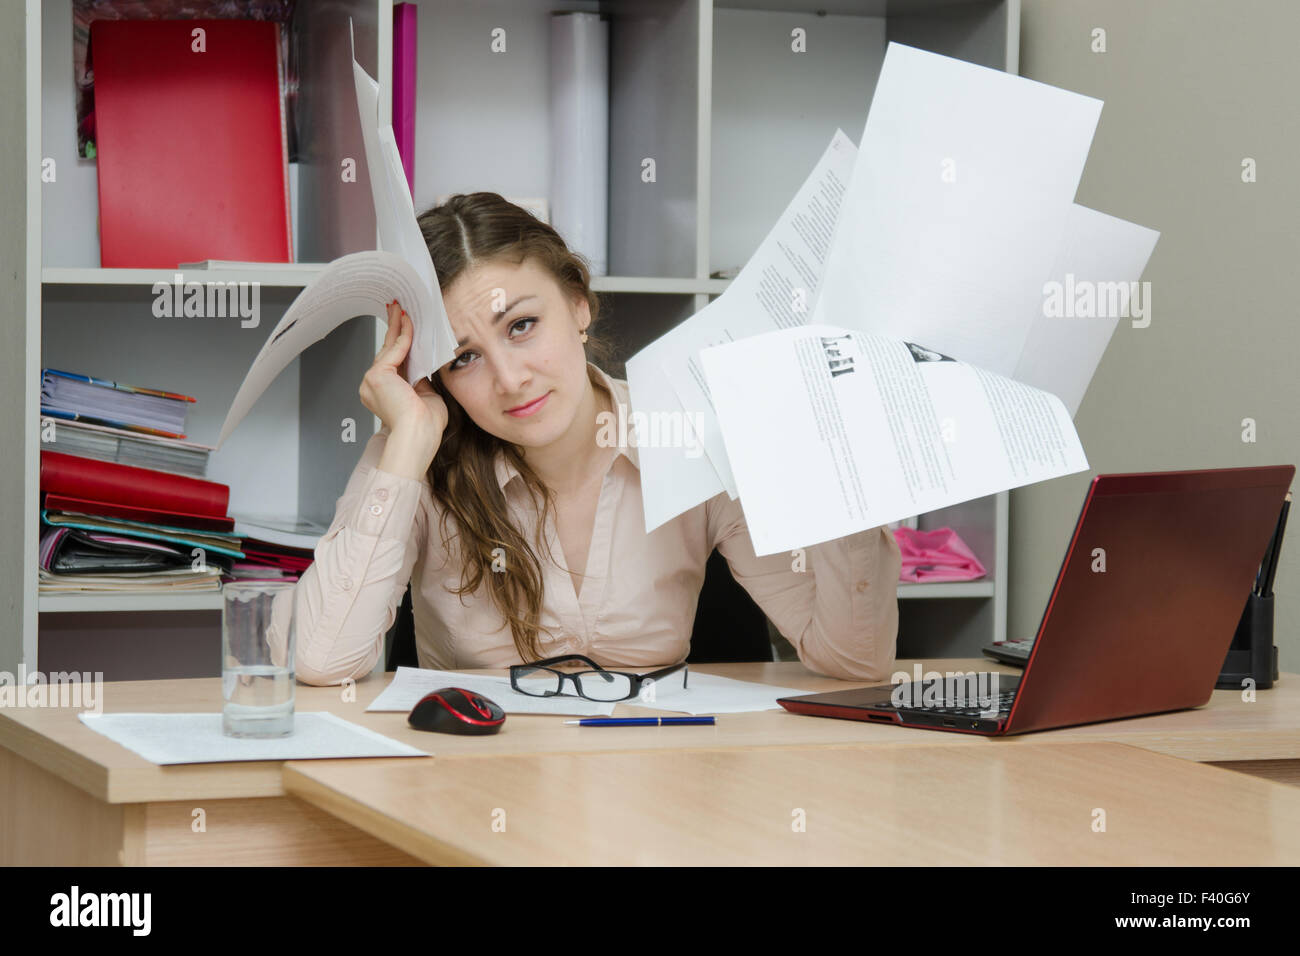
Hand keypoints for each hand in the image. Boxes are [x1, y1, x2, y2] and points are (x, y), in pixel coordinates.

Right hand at [360, 300, 447, 452]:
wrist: (417, 437)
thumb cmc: (425, 427)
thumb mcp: (427, 397)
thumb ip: (422, 380)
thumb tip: (423, 363)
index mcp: (385, 394)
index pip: (394, 364)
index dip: (401, 344)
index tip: (405, 328)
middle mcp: (374, 387)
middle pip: (388, 352)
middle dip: (395, 329)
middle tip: (398, 309)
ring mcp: (372, 381)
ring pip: (388, 348)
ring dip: (397, 327)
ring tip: (402, 308)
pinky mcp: (377, 375)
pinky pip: (394, 350)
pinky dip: (403, 335)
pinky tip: (409, 322)